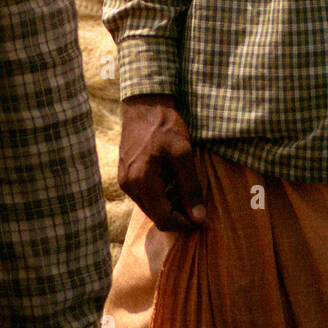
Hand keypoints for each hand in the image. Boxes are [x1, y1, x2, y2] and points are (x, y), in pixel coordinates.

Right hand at [117, 93, 205, 230]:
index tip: (202, 216)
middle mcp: (129, 186)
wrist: (143, 105)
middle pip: (156, 216)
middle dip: (178, 214)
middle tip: (197, 203)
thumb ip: (190, 187)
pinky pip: (145, 196)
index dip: (185, 222)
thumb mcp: (183, 153)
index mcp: (142, 182)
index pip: (164, 219)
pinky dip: (160, 195)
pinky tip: (172, 181)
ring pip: (150, 207)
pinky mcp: (125, 175)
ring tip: (185, 189)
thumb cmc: (164, 125)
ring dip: (169, 205)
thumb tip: (199, 217)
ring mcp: (125, 181)